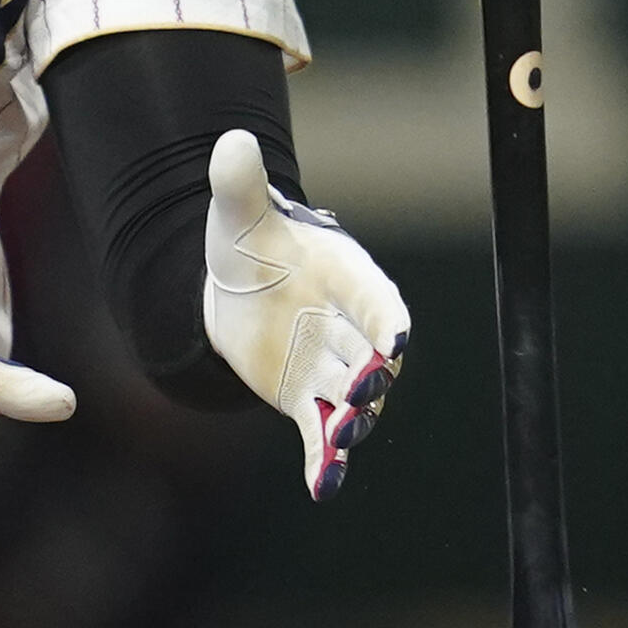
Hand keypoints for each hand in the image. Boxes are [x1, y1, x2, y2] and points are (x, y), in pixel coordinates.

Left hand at [201, 130, 409, 499]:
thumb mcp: (239, 214)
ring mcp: (333, 368)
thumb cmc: (251, 242)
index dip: (387, 319)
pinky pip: (321, 435)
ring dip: (352, 424)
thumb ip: (240, 183)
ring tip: (341, 443)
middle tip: (364, 393)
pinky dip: (324, 463)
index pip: (379, 300)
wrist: (236, 285)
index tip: (396, 338)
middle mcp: (351, 328)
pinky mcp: (308, 400)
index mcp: (349, 278)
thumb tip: (231, 140)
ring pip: (353, 403)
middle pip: (373, 359)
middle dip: (373, 378)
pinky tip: (321, 487)